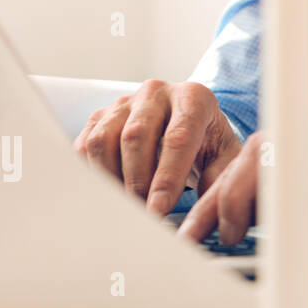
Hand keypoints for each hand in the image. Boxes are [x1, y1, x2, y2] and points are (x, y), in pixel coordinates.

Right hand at [72, 79, 242, 215]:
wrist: (186, 124)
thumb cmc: (207, 142)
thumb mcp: (224, 156)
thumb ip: (219, 178)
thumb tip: (205, 211)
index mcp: (193, 97)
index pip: (178, 137)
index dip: (167, 177)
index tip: (159, 209)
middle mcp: (156, 93)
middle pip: (135, 136)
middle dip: (136, 181)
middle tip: (140, 214)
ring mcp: (123, 103)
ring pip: (103, 140)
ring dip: (109, 179)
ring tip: (123, 206)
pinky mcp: (98, 117)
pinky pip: (83, 146)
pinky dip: (90, 174)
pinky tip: (105, 194)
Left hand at [178, 111, 307, 243]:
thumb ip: (298, 201)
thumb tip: (242, 225)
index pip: (256, 153)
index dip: (220, 190)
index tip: (196, 228)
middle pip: (267, 147)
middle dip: (231, 193)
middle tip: (216, 234)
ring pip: (298, 156)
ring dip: (265, 198)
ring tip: (250, 232)